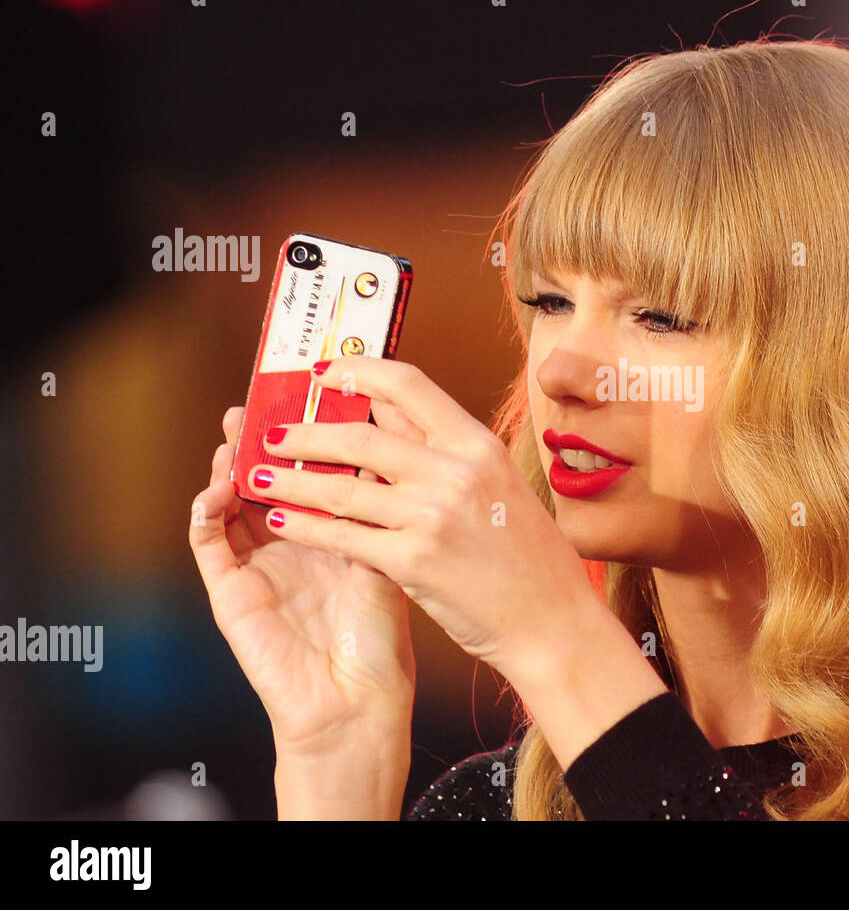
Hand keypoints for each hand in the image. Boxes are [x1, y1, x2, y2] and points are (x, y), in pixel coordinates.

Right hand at [188, 405, 416, 757]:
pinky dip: (206, 510)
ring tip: (236, 434)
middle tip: (261, 402)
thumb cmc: (383, 638)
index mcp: (333, 533)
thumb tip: (386, 439)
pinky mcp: (231, 591)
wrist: (358, 704)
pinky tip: (217, 488)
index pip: (313, 471)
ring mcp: (259, 565)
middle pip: (271, 478)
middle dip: (264, 438)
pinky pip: (207, 541)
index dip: (310, 435)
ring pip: (233, 500)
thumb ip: (377, 506)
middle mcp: (294, 543)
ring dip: (230, 464)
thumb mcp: (388, 556)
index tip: (312, 398)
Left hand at [244, 357, 597, 677]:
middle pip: (360, 433)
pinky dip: (304, 526)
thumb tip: (390, 418)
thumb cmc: (531, 559)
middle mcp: (454, 472)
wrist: (553, 623)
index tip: (323, 372)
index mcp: (478, 446)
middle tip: (271, 432)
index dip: (357, 371)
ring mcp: (432, 516)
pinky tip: (282, 520)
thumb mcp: (501, 487)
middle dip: (305, 431)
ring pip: (339, 485)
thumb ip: (446, 453)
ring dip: (290, 478)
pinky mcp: (412, 562)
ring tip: (258, 475)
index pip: (408, 386)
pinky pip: (341, 536)